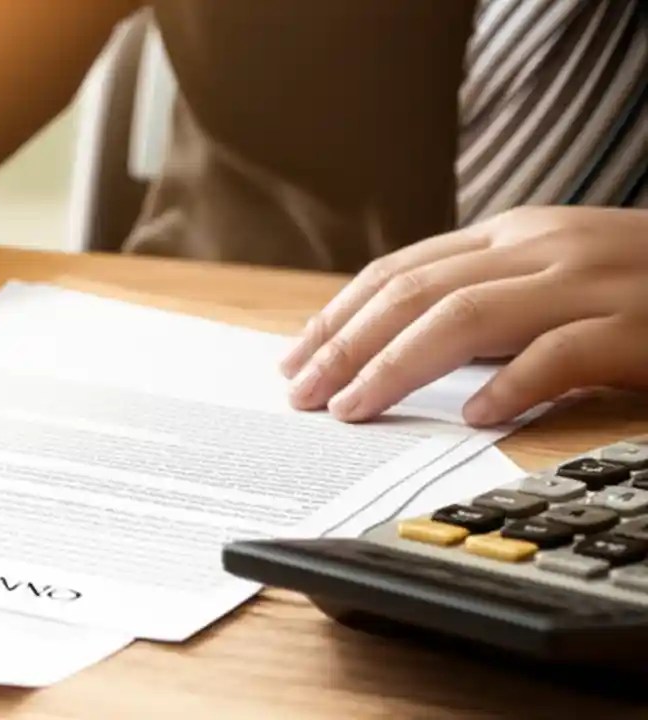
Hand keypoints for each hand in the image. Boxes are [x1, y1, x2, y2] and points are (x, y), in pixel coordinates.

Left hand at [279, 206, 647, 425]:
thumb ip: (485, 300)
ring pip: (464, 316)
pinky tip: (473, 416)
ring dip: (395, 365)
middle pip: (414, 292)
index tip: (296, 358)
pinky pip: (561, 353)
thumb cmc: (641, 287)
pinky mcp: (638, 325)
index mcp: (515, 234)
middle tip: (301, 392)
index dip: (339, 315)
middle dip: (344, 344)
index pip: (401, 270)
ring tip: (353, 408)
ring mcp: (591, 283)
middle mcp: (542, 248)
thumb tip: (396, 347)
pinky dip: (510, 384)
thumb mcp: (552, 277)